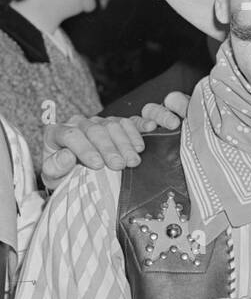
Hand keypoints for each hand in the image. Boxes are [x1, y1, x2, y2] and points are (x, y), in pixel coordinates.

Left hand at [40, 91, 188, 184]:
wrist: (74, 174)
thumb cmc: (64, 176)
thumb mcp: (52, 177)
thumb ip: (54, 167)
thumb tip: (67, 155)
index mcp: (56, 133)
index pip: (70, 135)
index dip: (84, 149)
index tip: (97, 165)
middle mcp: (77, 123)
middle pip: (94, 129)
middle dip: (109, 149)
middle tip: (119, 165)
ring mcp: (98, 121)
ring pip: (113, 125)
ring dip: (125, 143)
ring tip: (133, 161)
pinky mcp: (115, 123)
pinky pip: (128, 121)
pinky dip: (139, 126)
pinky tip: (150, 129)